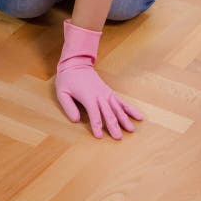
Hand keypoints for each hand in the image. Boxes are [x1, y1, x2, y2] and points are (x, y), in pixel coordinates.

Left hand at [55, 19, 142, 138]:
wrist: (77, 62)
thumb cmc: (68, 78)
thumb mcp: (62, 92)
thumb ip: (68, 106)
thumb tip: (76, 120)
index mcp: (88, 97)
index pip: (94, 113)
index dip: (96, 125)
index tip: (99, 136)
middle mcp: (100, 96)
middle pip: (108, 112)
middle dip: (113, 125)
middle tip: (118, 138)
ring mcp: (106, 94)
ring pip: (117, 108)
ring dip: (124, 119)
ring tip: (131, 130)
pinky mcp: (110, 92)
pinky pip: (121, 102)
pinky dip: (130, 109)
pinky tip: (138, 116)